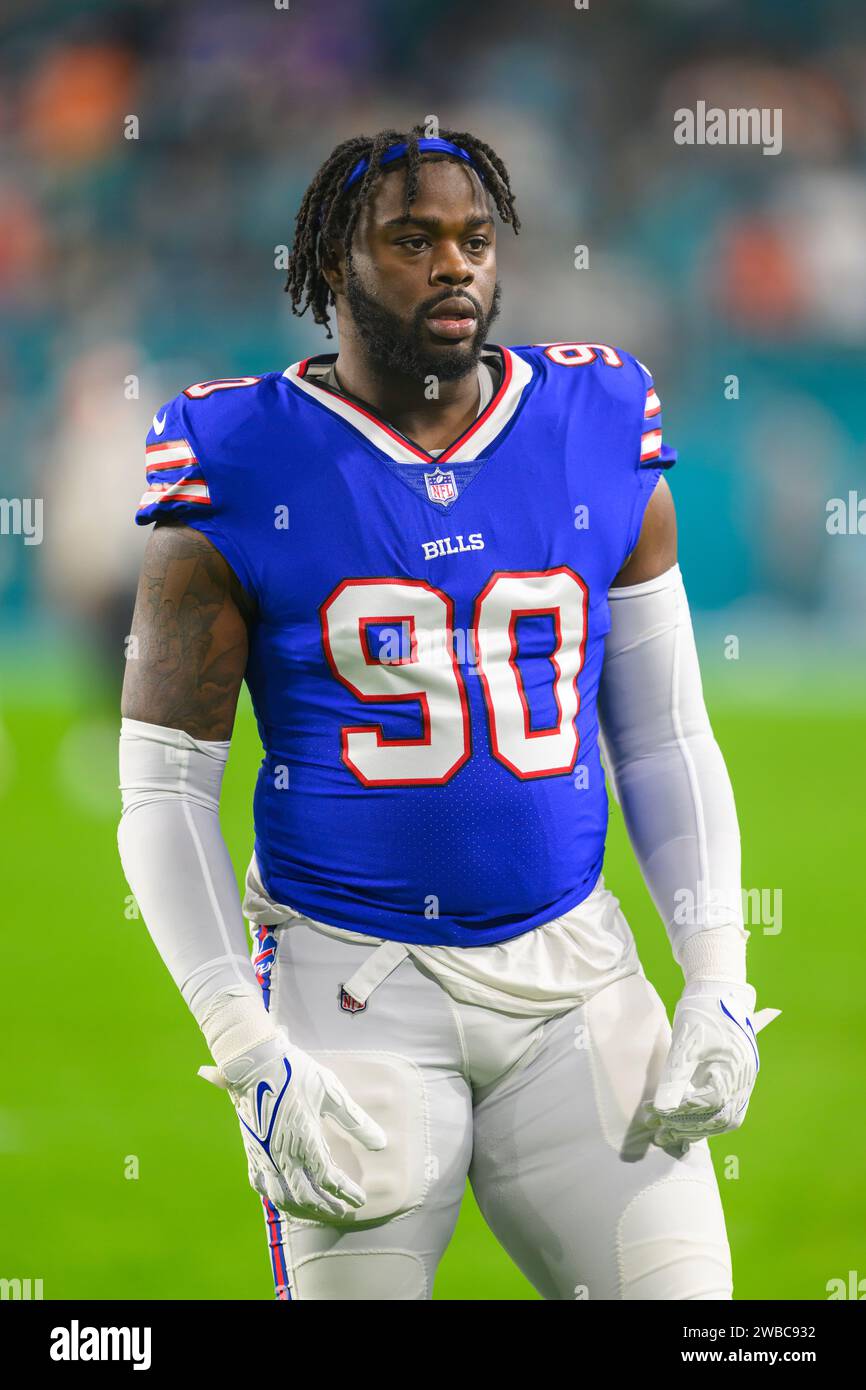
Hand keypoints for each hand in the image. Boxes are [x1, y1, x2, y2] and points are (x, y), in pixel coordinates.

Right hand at [198, 1029, 386, 1219]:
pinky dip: (273, 1195)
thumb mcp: (331, 1093)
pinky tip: (281, 1196)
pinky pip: (259, 1183)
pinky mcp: (251, 1149)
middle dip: (325, 1206)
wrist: (255, 1062)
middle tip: (341, 1211)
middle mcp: (282, 1155)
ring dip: (300, 1207)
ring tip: (315, 1209)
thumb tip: (381, 1143)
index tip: (360, 1199)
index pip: (329, 1179)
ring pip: (281, 1195)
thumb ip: (355, 1121)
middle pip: (305, 1195)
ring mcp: (264, 1155)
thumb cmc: (296, 1073)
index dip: (346, 1192)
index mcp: (305, 1142)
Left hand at [648, 980, 779, 1154]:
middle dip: (690, 1128)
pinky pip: (727, 1108)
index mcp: (736, 1068)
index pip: (711, 1105)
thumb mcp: (684, 1043)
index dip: (684, 1115)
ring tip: (669, 1131)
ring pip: (726, 1117)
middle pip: (722, 1118)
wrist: (718, 989)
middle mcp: (745, 1078)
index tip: (658, 1116)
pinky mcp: (738, 1078)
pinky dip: (707, 1118)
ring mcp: (745, 1079)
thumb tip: (662, 1109)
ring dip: (698, 1127)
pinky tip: (685, 1120)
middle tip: (660, 1130)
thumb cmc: (701, 1011)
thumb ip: (675, 1078)